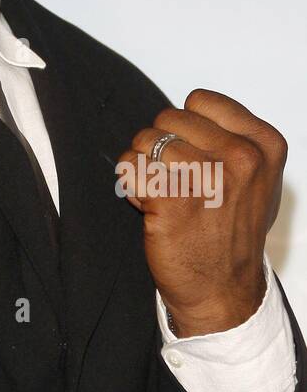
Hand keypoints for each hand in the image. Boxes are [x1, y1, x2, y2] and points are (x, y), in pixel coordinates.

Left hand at [116, 89, 286, 335]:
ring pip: (144, 141)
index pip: (199, 100)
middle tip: (177, 182)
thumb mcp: (256, 178)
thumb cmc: (233, 232)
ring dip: (144, 168)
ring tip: (164, 196)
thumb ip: (231, 137)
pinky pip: (128, 167)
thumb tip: (190, 108)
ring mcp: (208, 178)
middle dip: (161, 148)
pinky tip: (150, 207)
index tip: (197, 158)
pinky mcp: (171, 200)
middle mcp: (241, 158)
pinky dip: (130, 185)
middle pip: (168, 118)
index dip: (187, 129)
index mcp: (263, 144)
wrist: (223, 291)